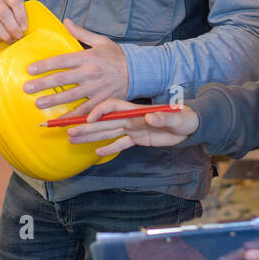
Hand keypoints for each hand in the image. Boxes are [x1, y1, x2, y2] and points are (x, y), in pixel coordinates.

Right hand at [0, 0, 27, 44]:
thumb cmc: (8, 13)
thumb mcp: (15, 9)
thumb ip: (22, 15)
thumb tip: (30, 28)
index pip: (15, 1)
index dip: (21, 16)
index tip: (24, 28)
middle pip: (3, 12)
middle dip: (13, 28)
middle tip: (18, 37)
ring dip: (3, 34)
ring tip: (10, 40)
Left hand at [23, 19, 128, 116]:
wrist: (138, 72)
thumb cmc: (117, 56)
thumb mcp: (101, 41)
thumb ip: (81, 33)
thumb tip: (66, 21)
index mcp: (88, 58)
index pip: (62, 60)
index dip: (45, 65)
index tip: (30, 69)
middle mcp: (90, 73)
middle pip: (63, 79)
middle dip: (43, 84)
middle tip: (27, 88)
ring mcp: (96, 89)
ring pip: (71, 96)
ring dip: (54, 100)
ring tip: (38, 104)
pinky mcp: (102, 101)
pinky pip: (85, 110)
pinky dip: (72, 116)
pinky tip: (60, 121)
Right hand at [66, 96, 198, 157]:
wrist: (191, 126)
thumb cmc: (184, 118)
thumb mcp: (176, 119)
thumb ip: (161, 118)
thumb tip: (149, 117)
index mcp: (135, 110)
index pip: (111, 107)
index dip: (99, 111)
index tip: (88, 119)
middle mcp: (130, 119)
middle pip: (103, 121)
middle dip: (85, 126)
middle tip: (68, 131)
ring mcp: (132, 129)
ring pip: (107, 132)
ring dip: (90, 136)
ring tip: (73, 139)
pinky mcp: (137, 139)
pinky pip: (119, 143)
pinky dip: (108, 147)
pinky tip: (96, 152)